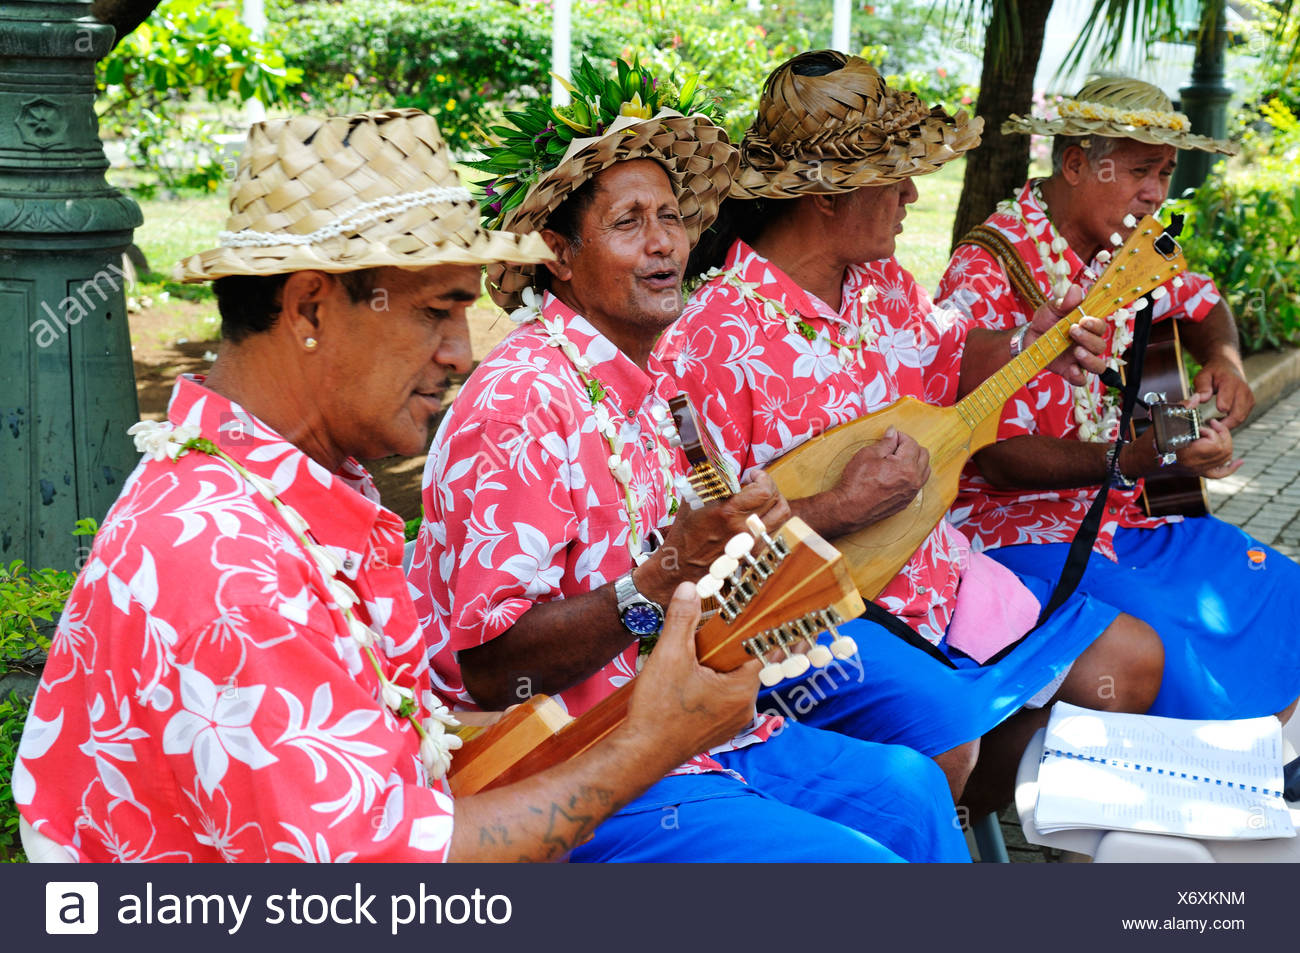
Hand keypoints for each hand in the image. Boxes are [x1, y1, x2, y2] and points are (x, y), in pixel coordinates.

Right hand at [623, 582, 760, 763]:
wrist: (640, 754)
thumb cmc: (657, 709)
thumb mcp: (669, 656)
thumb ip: (682, 619)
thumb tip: (690, 588)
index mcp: (742, 690)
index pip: (764, 650)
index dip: (757, 627)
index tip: (752, 610)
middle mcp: (745, 708)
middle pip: (747, 665)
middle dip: (729, 646)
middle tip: (709, 632)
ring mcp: (732, 722)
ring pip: (734, 682)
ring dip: (719, 667)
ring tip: (694, 656)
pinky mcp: (719, 730)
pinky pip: (724, 699)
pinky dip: (713, 686)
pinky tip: (690, 681)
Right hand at [635, 470, 789, 604]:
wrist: (682, 564)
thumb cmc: (685, 531)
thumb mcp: (692, 498)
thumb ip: (711, 479)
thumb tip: (725, 465)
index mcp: (728, 512)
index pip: (764, 491)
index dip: (763, 478)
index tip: (753, 476)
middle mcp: (742, 528)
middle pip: (776, 502)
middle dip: (770, 486)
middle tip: (757, 484)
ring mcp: (750, 542)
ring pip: (780, 517)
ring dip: (775, 502)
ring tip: (761, 498)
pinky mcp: (751, 552)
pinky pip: (773, 530)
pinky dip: (770, 518)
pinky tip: (757, 514)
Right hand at [831, 427, 929, 528]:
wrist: (850, 509)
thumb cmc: (857, 483)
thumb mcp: (868, 455)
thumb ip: (885, 443)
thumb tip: (892, 432)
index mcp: (906, 467)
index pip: (912, 443)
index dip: (900, 436)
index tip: (890, 437)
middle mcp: (914, 480)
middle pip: (923, 455)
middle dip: (910, 446)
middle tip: (894, 447)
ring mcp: (912, 492)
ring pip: (924, 470)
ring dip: (915, 460)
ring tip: (897, 459)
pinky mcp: (907, 501)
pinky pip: (918, 483)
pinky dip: (913, 474)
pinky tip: (897, 473)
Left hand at [1032, 284, 1108, 384]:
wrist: (1028, 338)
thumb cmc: (1045, 321)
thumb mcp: (1051, 308)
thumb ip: (1063, 302)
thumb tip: (1075, 289)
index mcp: (1088, 327)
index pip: (1101, 327)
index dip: (1096, 324)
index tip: (1084, 319)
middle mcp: (1089, 344)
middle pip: (1100, 345)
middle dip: (1089, 339)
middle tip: (1072, 331)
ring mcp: (1080, 360)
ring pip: (1098, 365)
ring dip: (1090, 359)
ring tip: (1076, 351)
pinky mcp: (1070, 372)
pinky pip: (1081, 380)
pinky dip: (1079, 377)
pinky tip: (1071, 370)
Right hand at [1120, 399, 1239, 480]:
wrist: (1142, 459)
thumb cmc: (1151, 440)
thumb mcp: (1164, 421)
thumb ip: (1182, 408)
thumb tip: (1198, 397)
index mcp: (1186, 453)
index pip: (1213, 443)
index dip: (1211, 431)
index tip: (1201, 424)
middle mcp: (1194, 464)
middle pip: (1223, 450)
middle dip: (1221, 435)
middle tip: (1211, 425)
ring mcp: (1197, 470)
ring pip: (1225, 458)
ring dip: (1225, 443)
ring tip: (1215, 434)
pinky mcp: (1198, 473)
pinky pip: (1219, 474)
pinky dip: (1231, 468)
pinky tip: (1238, 462)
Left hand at [1192, 357, 1254, 428]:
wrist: (1227, 366)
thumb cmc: (1213, 373)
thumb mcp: (1203, 376)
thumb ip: (1201, 388)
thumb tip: (1198, 401)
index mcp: (1230, 382)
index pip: (1226, 404)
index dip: (1215, 416)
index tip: (1205, 421)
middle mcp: (1243, 390)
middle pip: (1236, 416)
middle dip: (1222, 425)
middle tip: (1209, 427)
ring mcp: (1249, 397)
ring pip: (1241, 418)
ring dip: (1227, 424)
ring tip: (1213, 423)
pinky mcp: (1250, 403)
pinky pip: (1243, 417)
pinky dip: (1232, 422)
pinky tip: (1220, 419)